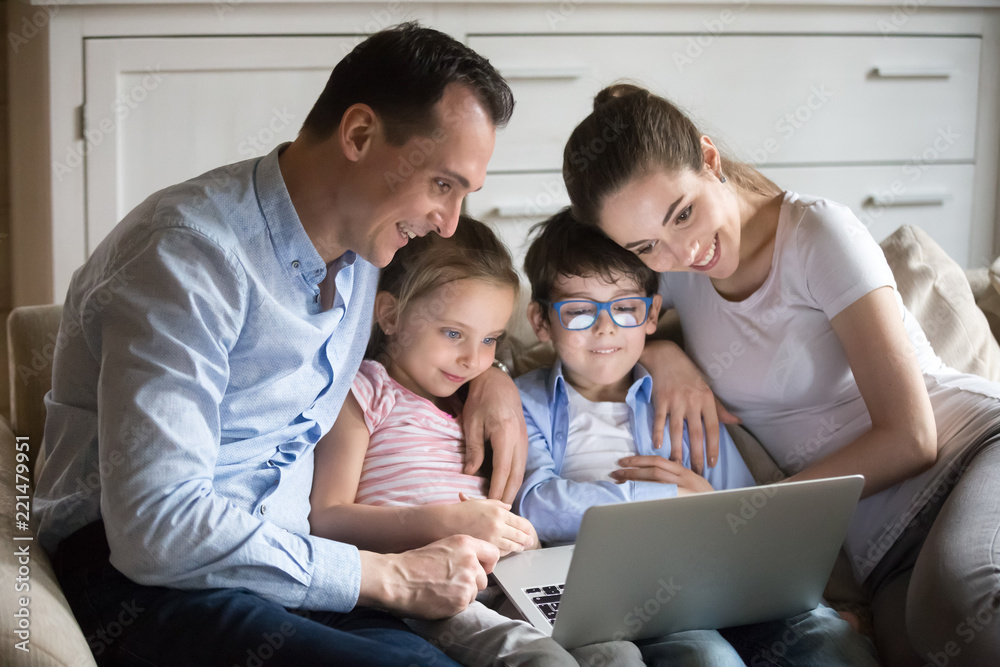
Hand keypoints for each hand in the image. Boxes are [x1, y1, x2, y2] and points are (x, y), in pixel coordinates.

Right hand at [358, 535, 499, 619]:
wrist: (396, 579)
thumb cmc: (413, 563)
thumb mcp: (442, 547)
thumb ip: (463, 553)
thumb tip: (476, 565)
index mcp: (465, 543)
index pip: (493, 553)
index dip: (486, 564)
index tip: (480, 569)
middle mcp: (470, 561)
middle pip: (483, 578)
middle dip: (471, 582)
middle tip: (450, 583)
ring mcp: (467, 581)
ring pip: (474, 593)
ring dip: (462, 594)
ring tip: (441, 591)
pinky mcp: (461, 600)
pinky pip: (465, 605)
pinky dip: (454, 605)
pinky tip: (439, 599)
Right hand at [431, 493, 534, 555]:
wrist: (446, 523)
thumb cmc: (462, 511)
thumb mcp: (482, 502)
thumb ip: (498, 505)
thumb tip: (509, 508)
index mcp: (499, 513)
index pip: (520, 523)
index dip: (527, 529)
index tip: (530, 532)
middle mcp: (497, 526)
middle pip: (519, 536)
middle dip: (526, 540)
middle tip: (530, 542)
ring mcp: (491, 539)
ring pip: (511, 546)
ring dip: (518, 547)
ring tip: (521, 547)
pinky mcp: (484, 549)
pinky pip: (500, 553)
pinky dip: (505, 552)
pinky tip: (507, 550)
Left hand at [462, 367, 528, 503]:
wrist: (498, 382)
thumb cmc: (482, 399)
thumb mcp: (471, 422)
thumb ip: (473, 448)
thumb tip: (469, 473)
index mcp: (505, 435)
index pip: (503, 471)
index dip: (497, 491)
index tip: (490, 506)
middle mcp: (519, 440)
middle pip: (516, 476)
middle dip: (508, 496)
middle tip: (498, 514)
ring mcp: (524, 441)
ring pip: (521, 472)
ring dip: (512, 489)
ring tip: (502, 506)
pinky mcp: (524, 440)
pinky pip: (521, 464)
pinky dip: (514, 478)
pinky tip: (506, 487)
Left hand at [610, 455, 714, 493]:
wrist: (721, 512)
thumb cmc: (706, 499)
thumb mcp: (694, 484)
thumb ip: (677, 477)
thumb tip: (654, 475)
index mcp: (684, 472)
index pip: (658, 461)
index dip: (639, 459)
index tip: (624, 461)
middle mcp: (683, 479)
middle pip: (653, 470)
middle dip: (632, 470)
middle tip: (615, 471)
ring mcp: (683, 491)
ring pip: (655, 482)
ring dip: (635, 481)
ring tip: (619, 481)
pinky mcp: (682, 501)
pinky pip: (660, 496)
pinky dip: (646, 494)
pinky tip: (633, 495)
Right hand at [641, 340, 738, 473]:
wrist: (667, 358)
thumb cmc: (689, 375)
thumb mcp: (707, 390)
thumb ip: (720, 409)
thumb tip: (737, 422)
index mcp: (706, 400)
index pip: (712, 429)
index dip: (713, 448)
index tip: (713, 463)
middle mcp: (692, 402)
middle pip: (695, 433)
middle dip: (697, 455)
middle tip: (697, 471)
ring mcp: (675, 401)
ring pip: (677, 430)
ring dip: (677, 449)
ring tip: (678, 465)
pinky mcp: (660, 400)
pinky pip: (659, 420)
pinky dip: (658, 433)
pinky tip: (657, 446)